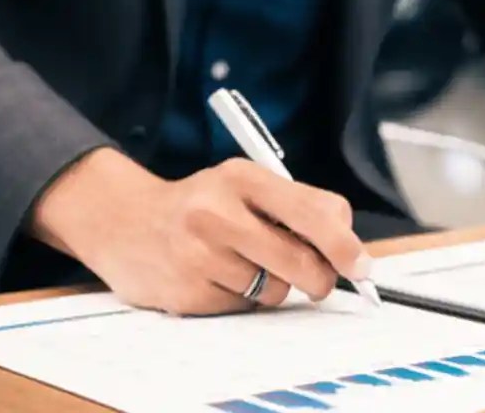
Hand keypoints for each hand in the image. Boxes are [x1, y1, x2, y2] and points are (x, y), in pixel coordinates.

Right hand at [30, 148, 369, 315]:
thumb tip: (348, 247)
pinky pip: (242, 307)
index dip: (344, 245)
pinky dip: (242, 298)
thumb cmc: (200, 205)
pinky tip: (218, 277)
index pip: (312, 212)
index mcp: (242, 177)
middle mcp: (217, 212)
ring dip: (274, 286)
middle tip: (319, 280)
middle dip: (320, 277)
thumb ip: (297, 206)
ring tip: (246, 264)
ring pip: (274, 290)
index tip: (360, 265)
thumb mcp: (244, 186)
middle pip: (300, 260)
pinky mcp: (186, 292)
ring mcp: (198, 254)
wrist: (123, 222)